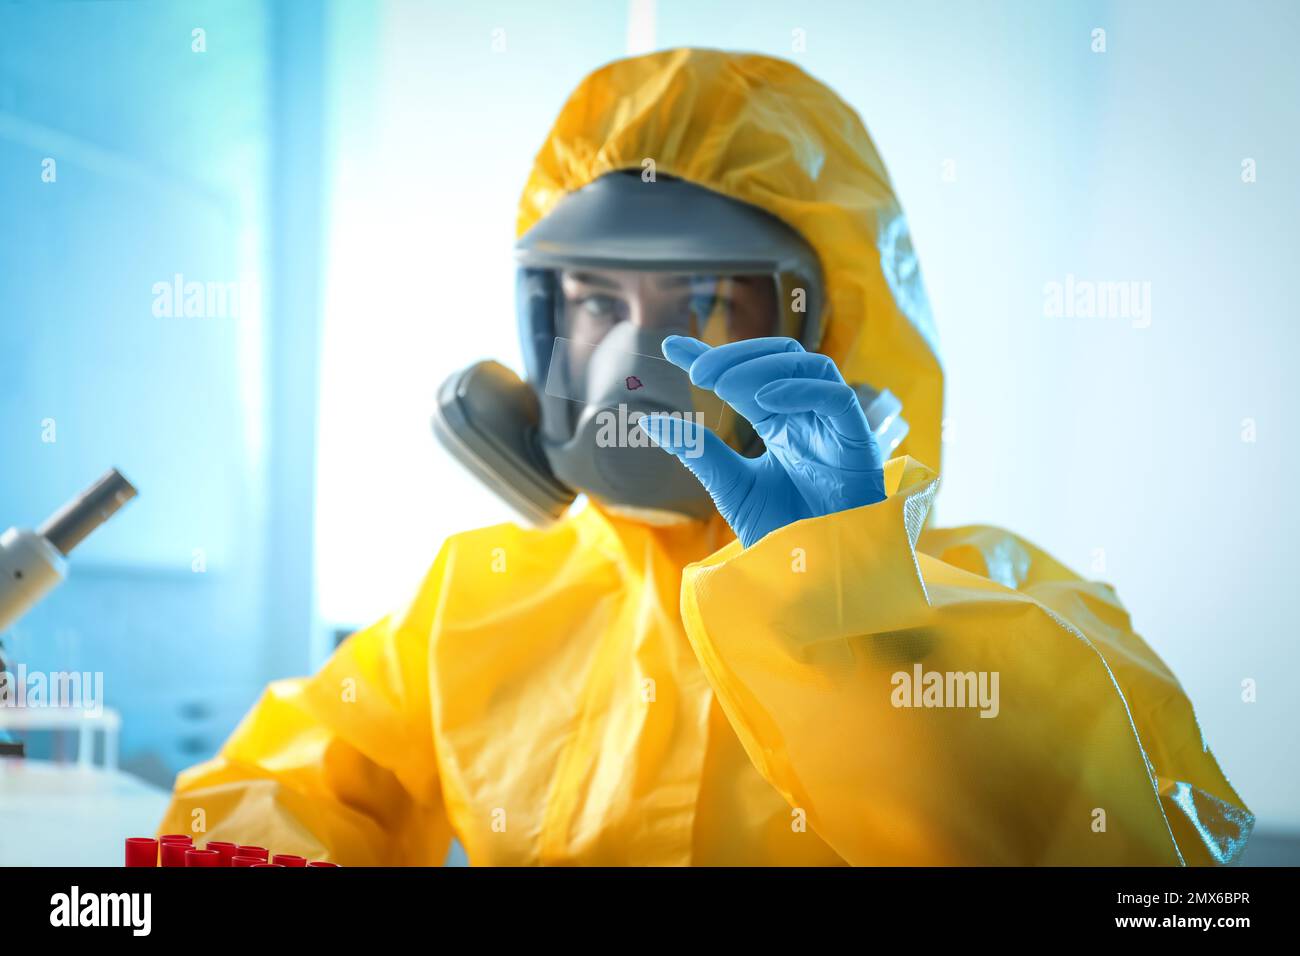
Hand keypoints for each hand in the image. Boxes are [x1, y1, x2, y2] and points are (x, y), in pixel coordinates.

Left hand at [639, 336, 885, 546]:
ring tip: (723, 384)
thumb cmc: (782, 536)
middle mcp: (809, 417)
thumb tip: (651, 420)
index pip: (746, 376)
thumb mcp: (731, 487)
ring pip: (810, 366)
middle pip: (781, 358)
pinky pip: (837, 398)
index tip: (670, 348)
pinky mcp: (858, 444)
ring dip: (764, 367)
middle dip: (737, 357)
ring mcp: (834, 428)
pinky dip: (802, 390)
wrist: (816, 578)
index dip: (710, 356)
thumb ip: (699, 451)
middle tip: (697, 372)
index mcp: (781, 423)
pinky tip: (765, 399)